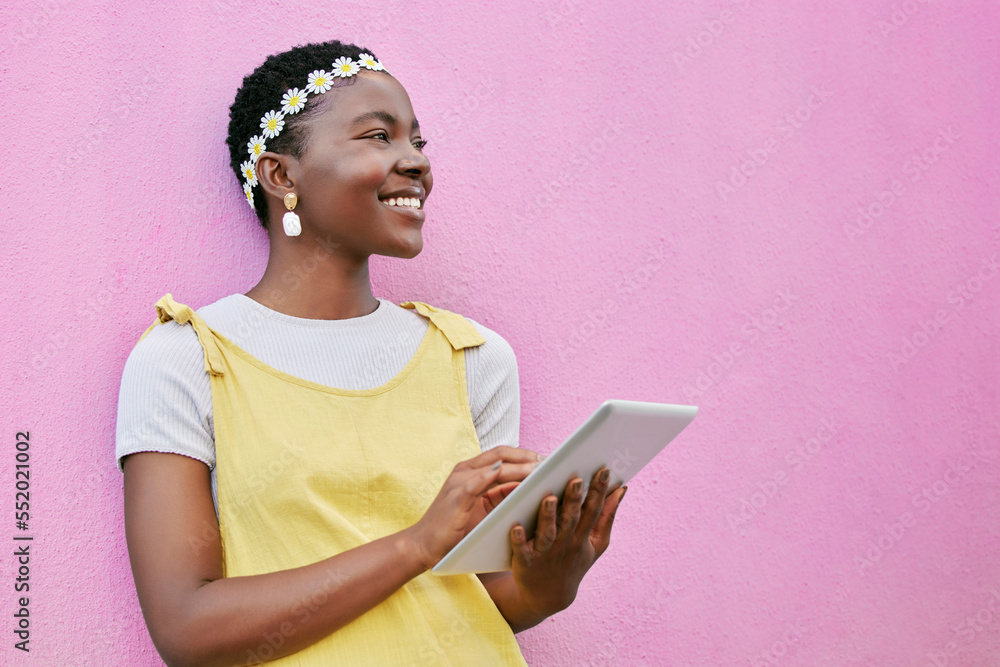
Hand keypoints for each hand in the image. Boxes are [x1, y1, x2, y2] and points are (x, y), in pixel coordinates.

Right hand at [407, 446, 541, 569]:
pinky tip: (511, 475)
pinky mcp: (456, 497)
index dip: (524, 454)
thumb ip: (499, 495)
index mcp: (470, 472)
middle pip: (501, 455)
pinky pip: (478, 482)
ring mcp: (459, 482)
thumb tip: (529, 489)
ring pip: (495, 466)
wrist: (422, 546)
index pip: (501, 455)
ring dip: (519, 466)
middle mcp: (464, 472)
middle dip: (527, 456)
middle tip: (550, 462)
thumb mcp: (481, 509)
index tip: (546, 459)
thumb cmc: (453, 530)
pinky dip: (495, 476)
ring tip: (540, 469)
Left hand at [508, 466, 625, 615]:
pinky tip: (516, 527)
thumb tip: (622, 489)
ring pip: (548, 533)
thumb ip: (608, 516)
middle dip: (574, 500)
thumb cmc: (574, 562)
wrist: (549, 596)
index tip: (604, 470)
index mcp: (583, 537)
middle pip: (571, 519)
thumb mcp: (598, 543)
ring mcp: (546, 554)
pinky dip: (519, 540)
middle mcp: (566, 544)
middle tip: (576, 479)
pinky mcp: (526, 563)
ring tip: (549, 498)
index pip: (593, 511)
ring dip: (548, 517)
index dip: (599, 491)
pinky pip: (522, 551)